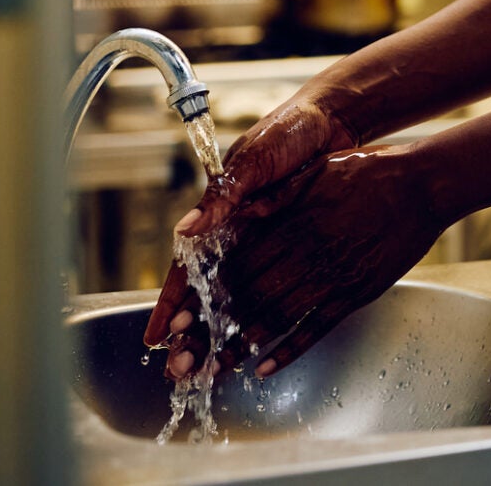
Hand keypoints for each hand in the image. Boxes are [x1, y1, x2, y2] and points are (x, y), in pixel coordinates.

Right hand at [143, 95, 357, 363]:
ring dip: (222, 329)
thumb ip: (225, 193)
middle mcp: (238, 230)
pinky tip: (257, 339)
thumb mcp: (256, 159)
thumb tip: (186, 229)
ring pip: (237, 294)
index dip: (171, 303)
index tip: (157, 338)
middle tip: (179, 370)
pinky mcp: (295, 241)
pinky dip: (263, 310)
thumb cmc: (289, 132)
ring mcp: (266, 238)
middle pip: (207, 290)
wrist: (333, 120)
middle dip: (191, 330)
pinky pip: (273, 283)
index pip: (187, 267)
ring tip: (210, 367)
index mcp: (220, 212)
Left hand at [209, 145, 444, 377]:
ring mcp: (333, 275)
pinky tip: (266, 366)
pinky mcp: (357, 292)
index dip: (206, 291)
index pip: (237, 263)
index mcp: (292, 221)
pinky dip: (288, 350)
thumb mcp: (317, 173)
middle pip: (248, 296)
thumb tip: (238, 212)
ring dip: (241, 345)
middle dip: (213, 327)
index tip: (185, 313)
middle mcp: (307, 251)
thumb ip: (277, 197)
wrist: (423, 184)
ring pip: (276, 317)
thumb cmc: (371, 172)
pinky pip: (315, 328)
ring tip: (216, 366)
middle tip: (188, 352)